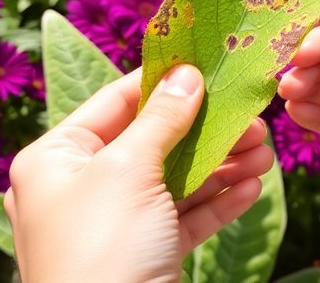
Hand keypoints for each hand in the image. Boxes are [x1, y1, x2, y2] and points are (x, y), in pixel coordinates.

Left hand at [5, 65, 273, 282]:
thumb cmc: (101, 249)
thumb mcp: (128, 170)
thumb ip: (161, 119)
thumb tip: (187, 74)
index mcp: (55, 159)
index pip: (114, 102)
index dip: (162, 81)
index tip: (208, 63)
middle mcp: (79, 188)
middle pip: (153, 142)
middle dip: (206, 129)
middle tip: (252, 116)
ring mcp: (113, 225)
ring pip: (174, 181)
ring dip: (222, 165)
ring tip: (265, 153)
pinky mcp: (144, 256)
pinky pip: (183, 219)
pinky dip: (218, 202)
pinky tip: (253, 186)